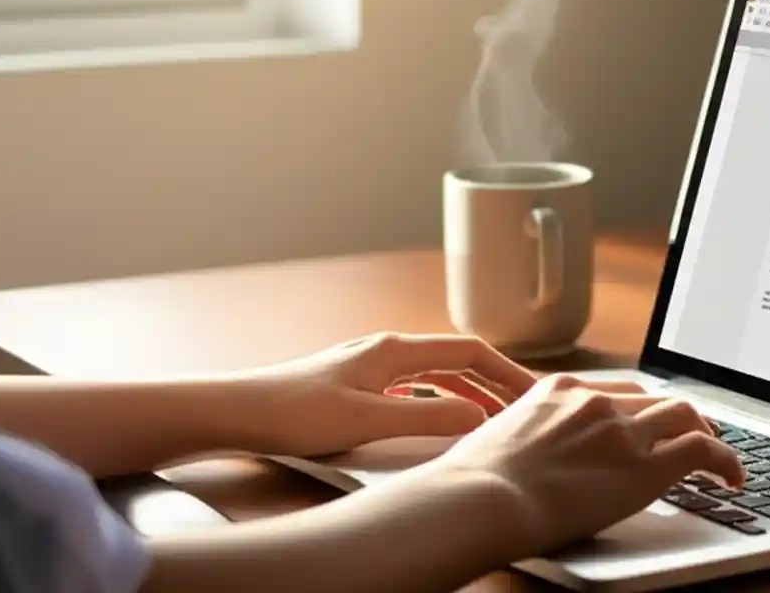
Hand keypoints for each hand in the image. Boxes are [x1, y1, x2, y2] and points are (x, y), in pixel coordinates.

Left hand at [243, 332, 537, 458]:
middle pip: (456, 361)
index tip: (533, 394)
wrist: (235, 411)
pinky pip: (413, 388)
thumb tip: (479, 417)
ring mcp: (369, 366)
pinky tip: (439, 419)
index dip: (507, 372)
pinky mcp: (354, 385)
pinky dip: (438, 401)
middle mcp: (385, 351)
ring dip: (468, 393)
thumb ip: (428, 418)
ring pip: (435, 375)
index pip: (469, 351)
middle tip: (524, 408)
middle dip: (493, 383)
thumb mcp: (369, 420)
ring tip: (492, 418)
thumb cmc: (293, 412)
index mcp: (394, 350)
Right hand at [431, 373, 744, 557]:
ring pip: (684, 414)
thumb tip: (513, 459)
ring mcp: (622, 430)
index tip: (644, 422)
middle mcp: (596, 402)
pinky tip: (732, 477)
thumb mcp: (492, 442)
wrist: (483, 499)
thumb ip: (518, 439)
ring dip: (706, 431)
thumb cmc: (472, 484)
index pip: (614, 390)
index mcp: (557, 390)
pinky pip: (702, 449)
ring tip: (719, 454)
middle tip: (691, 433)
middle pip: (653, 398)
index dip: (637, 407)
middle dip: (676, 415)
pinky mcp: (644, 466)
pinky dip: (725, 459)